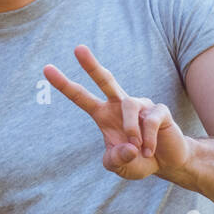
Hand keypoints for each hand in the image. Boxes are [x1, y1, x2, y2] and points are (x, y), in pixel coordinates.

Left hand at [43, 45, 192, 180]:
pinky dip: (148, 139)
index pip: (80, 97)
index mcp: (103, 114)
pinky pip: (150, 120)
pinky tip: (150, 150)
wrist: (166, 163)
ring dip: (132, 131)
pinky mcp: (159, 110)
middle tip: (78, 48)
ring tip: (137, 149)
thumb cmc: (136, 160)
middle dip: (91, 65)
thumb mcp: (118, 165)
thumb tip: (129, 147)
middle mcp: (119, 105)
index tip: (46, 69)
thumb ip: (116, 159)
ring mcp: (140, 104)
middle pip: (104, 79)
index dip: (64, 84)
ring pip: (129, 106)